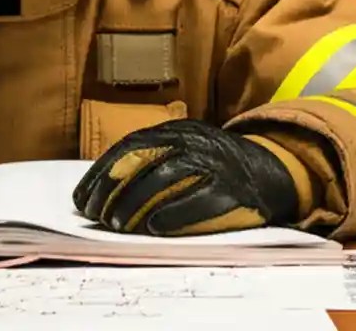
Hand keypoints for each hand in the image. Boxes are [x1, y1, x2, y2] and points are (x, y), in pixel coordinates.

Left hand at [72, 118, 296, 235]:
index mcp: (177, 129)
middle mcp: (194, 140)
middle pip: (142, 161)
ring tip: (118, 225)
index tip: (82, 200)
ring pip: (166, 177)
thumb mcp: (183, 151)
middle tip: (96, 216)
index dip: (101, 174)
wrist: (273, 170)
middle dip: (113, 190)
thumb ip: (149, 163)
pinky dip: (174, 213)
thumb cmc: (214, 167)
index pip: (128, 147)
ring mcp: (215, 163)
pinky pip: (199, 199)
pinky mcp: (235, 189)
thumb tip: (99, 193)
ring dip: (136, 203)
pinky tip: (153, 226)